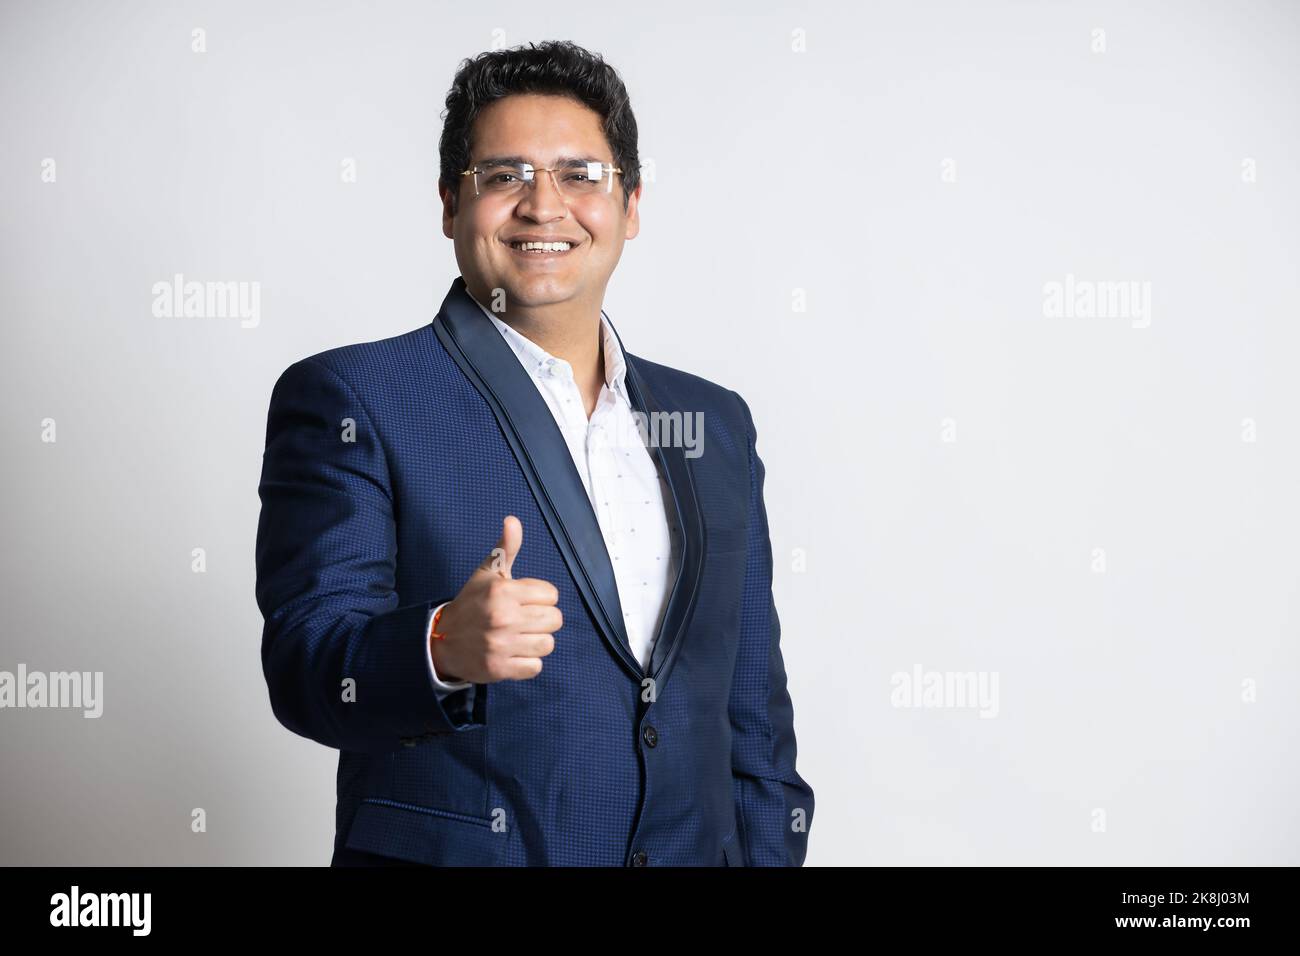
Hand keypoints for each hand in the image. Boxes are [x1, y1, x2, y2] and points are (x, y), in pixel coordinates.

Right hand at [429, 515, 561, 682]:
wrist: (440, 640)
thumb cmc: (471, 604)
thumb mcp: (486, 574)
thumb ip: (505, 548)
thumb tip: (513, 520)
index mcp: (502, 591)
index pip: (551, 595)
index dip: (541, 597)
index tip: (524, 601)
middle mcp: (503, 617)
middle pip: (555, 619)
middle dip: (542, 619)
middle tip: (523, 620)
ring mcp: (501, 645)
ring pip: (548, 644)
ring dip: (536, 642)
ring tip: (519, 637)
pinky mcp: (500, 668)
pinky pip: (536, 667)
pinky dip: (528, 663)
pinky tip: (514, 654)